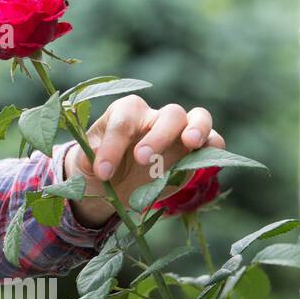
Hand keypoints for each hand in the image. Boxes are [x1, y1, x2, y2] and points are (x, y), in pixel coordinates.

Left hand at [65, 96, 224, 225]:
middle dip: (157, 136)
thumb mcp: (85, 165)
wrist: (114, 185)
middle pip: (168, 114)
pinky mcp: (196, 150)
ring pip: (198, 117)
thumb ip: (87, 159)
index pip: (123, 122)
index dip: (112, 146)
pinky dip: (214, 146)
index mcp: (124, 113)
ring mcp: (179, 131)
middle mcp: (154, 117)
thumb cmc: (99, 168)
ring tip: (190, 142)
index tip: (102, 172)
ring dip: (196, 128)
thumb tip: (94, 158)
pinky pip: (214, 140)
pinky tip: (207, 158)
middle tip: (141, 159)